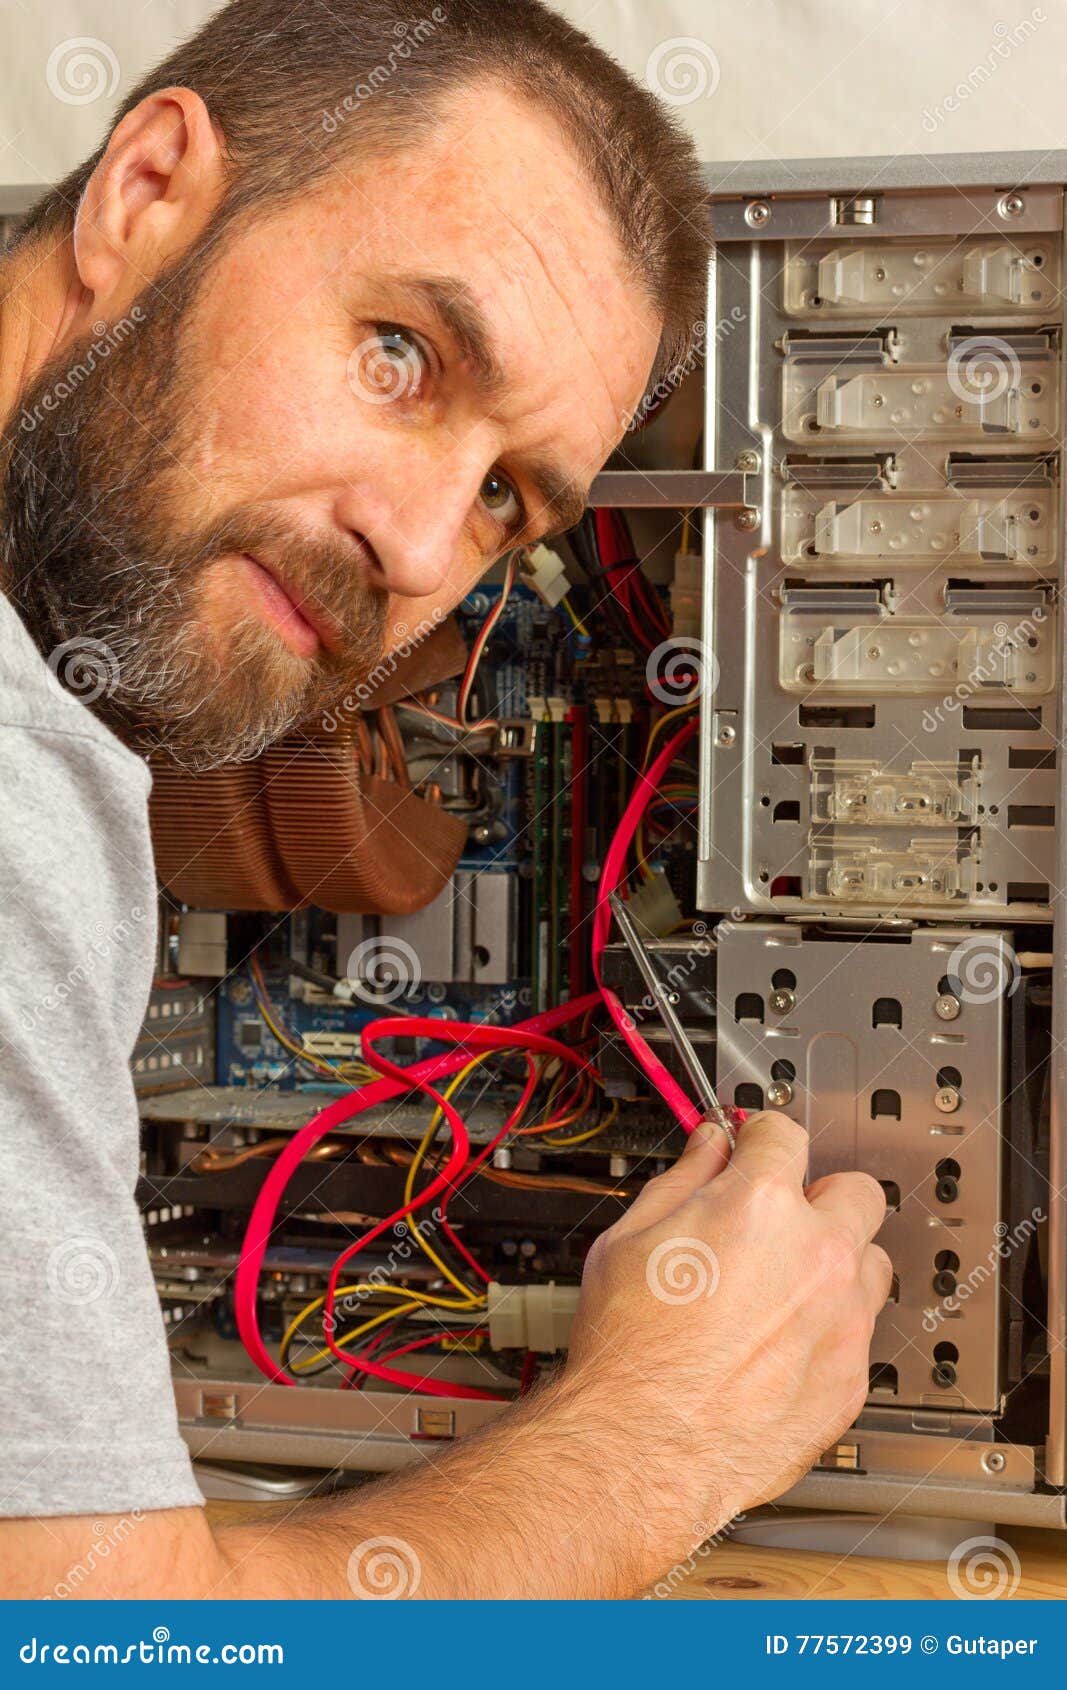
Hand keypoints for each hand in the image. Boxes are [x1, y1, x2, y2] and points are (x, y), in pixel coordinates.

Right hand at [563, 1110, 891, 1545]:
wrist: (642, 1447)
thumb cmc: (629, 1352)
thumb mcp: (628, 1239)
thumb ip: (682, 1180)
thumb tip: (708, 1150)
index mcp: (760, 1206)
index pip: (786, 1134)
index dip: (762, 1138)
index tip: (756, 1148)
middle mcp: (817, 1254)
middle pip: (856, 1190)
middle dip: (819, 1196)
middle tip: (780, 1219)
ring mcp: (843, 1319)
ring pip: (870, 1263)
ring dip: (836, 1264)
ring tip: (783, 1291)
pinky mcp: (851, 1379)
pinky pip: (860, 1333)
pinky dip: (828, 1331)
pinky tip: (778, 1349)